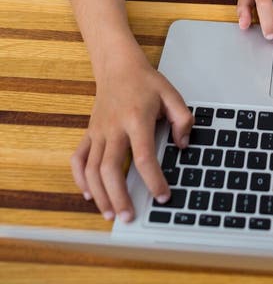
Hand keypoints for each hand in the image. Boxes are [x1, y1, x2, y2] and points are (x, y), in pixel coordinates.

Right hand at [71, 51, 192, 221]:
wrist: (117, 66)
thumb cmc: (144, 81)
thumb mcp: (171, 94)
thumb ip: (182, 119)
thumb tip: (182, 145)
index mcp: (136, 119)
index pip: (143, 156)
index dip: (154, 180)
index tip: (162, 196)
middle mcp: (113, 128)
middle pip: (111, 168)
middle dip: (119, 196)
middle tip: (129, 217)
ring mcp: (98, 132)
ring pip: (92, 168)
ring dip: (100, 194)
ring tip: (111, 214)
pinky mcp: (89, 133)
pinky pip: (79, 159)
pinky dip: (80, 179)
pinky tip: (90, 194)